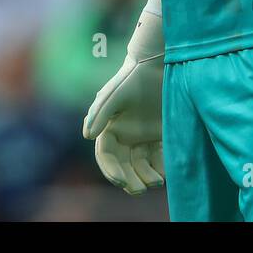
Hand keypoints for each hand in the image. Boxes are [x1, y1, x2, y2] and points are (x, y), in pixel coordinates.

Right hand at [82, 0, 164, 193]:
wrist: (158, 64)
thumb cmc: (133, 77)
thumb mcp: (115, 93)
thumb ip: (100, 112)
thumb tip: (86, 135)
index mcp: (109, 128)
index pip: (106, 155)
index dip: (110, 169)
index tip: (120, 180)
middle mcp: (124, 135)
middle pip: (123, 164)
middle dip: (130, 179)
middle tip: (140, 188)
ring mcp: (142, 136)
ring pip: (141, 164)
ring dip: (146, 176)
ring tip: (156, 182)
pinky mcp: (159, 134)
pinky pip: (159, 157)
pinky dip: (161, 167)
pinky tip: (166, 172)